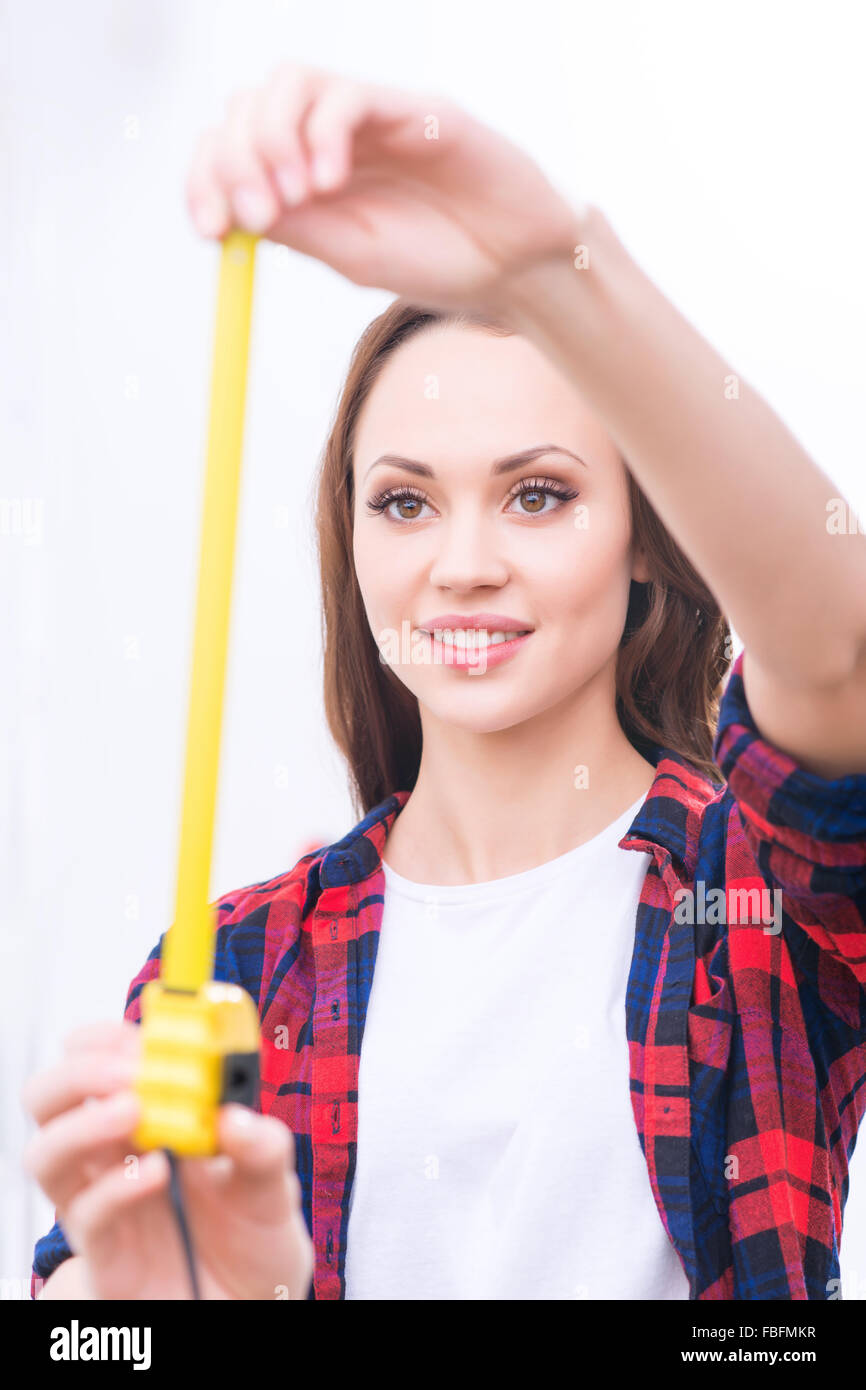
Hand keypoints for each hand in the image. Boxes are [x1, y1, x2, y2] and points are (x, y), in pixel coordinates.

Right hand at [21, 1020, 313, 1299]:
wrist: (255, 1305)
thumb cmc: (252, 1232)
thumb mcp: (273, 1181)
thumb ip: (263, 1147)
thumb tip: (237, 1116)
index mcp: (148, 1116)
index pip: (97, 1059)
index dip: (106, 1037)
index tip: (138, 1030)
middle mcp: (113, 1154)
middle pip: (49, 1098)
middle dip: (78, 1072)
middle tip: (129, 1070)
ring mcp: (102, 1202)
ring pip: (44, 1153)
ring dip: (82, 1123)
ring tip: (134, 1110)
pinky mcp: (106, 1254)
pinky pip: (86, 1215)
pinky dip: (117, 1187)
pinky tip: (158, 1173)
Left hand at [185, 60, 585, 314]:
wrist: (517, 269)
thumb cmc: (442, 263)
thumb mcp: (354, 257)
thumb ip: (298, 231)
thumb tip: (231, 213)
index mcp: (309, 176)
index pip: (232, 149)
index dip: (206, 181)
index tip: (211, 232)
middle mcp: (331, 136)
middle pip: (248, 107)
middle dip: (236, 162)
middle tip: (261, 217)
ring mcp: (371, 117)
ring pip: (289, 82)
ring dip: (273, 138)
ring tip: (298, 197)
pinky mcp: (412, 108)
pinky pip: (348, 96)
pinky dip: (324, 135)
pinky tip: (332, 182)